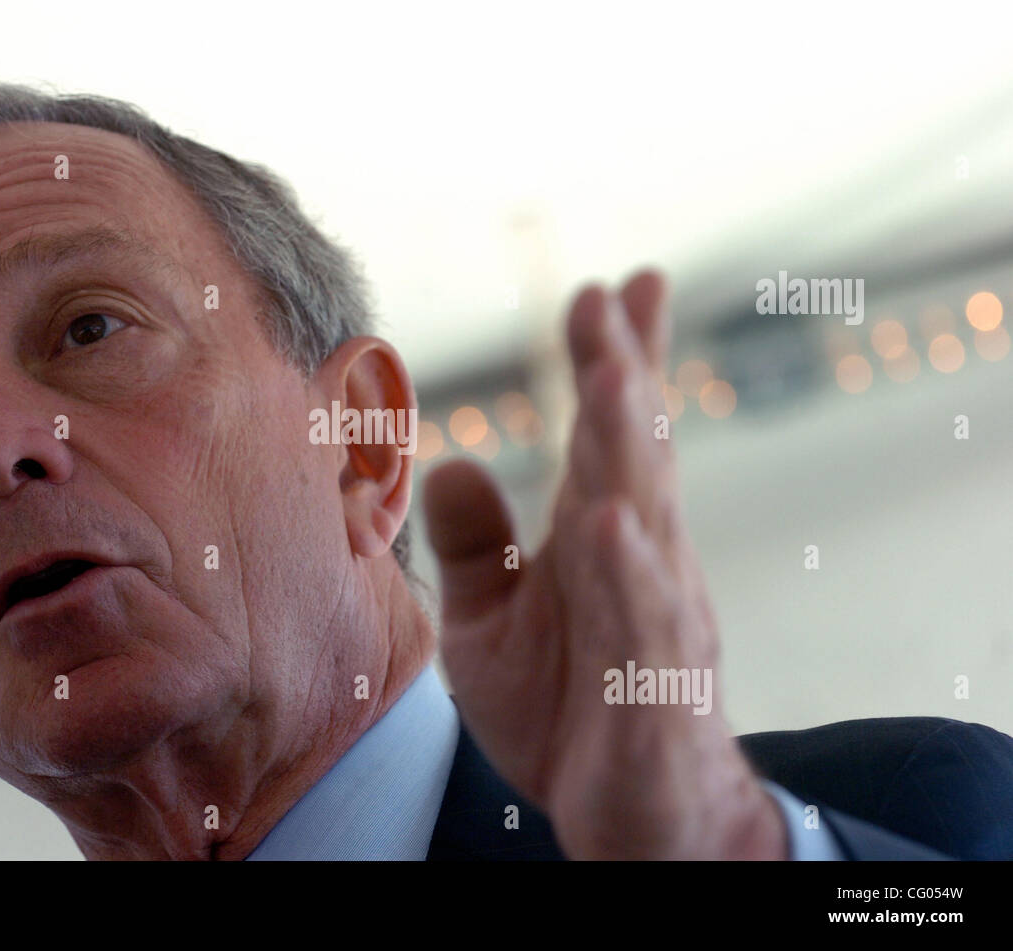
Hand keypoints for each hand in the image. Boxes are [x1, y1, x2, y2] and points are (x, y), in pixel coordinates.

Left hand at [424, 270, 785, 858]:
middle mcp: (638, 566)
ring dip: (630, 448)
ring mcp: (653, 625)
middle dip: (620, 374)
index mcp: (602, 541)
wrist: (635, 816)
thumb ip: (478, 543)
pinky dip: (627, 576)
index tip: (606, 287)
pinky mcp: (653, 695)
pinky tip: (610, 524)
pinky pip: (642, 630)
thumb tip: (452, 459)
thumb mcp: (494, 620)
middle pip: (631, 456)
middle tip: (606, 298)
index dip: (613, 362)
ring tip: (613, 373)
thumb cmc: (567, 707)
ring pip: (647, 523)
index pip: (609, 436)